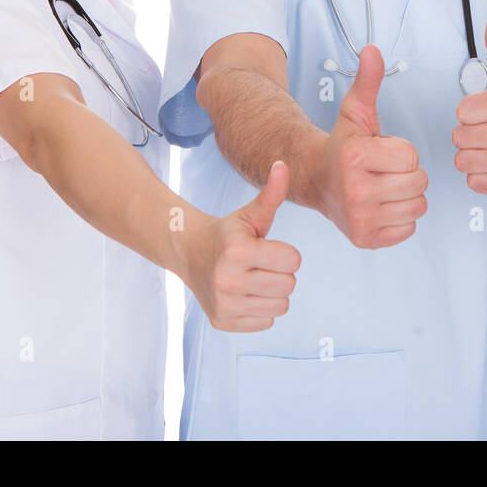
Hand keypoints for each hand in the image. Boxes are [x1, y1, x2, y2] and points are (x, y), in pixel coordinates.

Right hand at [194, 159, 301, 331]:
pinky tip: (246, 293)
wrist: (192, 255)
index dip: (286, 253)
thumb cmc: (230, 233)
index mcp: (236, 250)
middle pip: (289, 285)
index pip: (293, 260)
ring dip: (273, 292)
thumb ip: (272, 194)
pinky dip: (261, 309)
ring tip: (254, 278)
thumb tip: (283, 165)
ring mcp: (224, 304)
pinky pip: (266, 322)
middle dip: (281, 273)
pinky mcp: (222, 321)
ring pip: (280, 306)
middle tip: (262, 264)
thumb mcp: (251, 214)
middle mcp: (227, 280)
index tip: (269, 247)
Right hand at [313, 45, 427, 248]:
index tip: (381, 151)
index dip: (401, 151)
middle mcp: (356, 190)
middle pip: (418, 182)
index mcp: (356, 157)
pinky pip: (409, 229)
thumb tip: (373, 50)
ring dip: (407, 196)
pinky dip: (400, 218)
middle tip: (384, 170)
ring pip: (417, 206)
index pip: (412, 156)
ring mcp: (360, 219)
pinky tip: (381, 205)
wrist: (316, 181)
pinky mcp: (366, 239)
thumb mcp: (355, 112)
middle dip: (408, 174)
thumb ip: (367, 81)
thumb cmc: (343, 147)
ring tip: (384, 186)